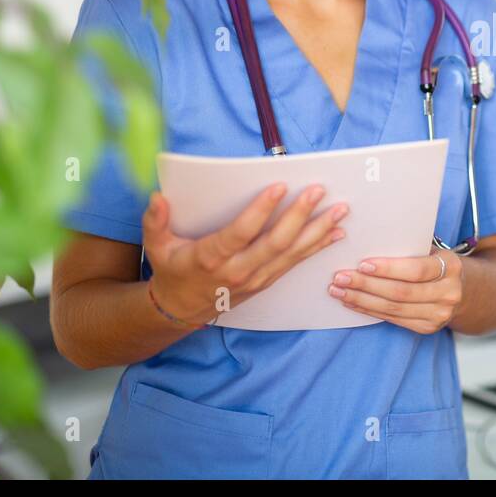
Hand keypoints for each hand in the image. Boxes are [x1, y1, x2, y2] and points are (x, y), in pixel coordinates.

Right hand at [143, 182, 348, 324]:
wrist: (182, 309)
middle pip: (275, 242)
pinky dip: (317, 247)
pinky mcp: (267, 281)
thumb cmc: (172, 270)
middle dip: (300, 216)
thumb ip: (155, 221)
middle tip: (318, 191)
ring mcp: (256, 278)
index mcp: (211, 257)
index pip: (241, 233)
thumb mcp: (156, 246)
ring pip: (292, 253)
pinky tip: (336, 233)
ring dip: (318, 230)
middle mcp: (238, 270)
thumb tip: (158, 197)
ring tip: (340, 210)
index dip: (261, 211)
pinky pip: (296, 262)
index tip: (280, 187)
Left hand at [328, 249, 463, 333]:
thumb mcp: (433, 250)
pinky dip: (369, 310)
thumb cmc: (438, 263)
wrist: (464, 290)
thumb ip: (410, 248)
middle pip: (401, 292)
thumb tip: (368, 241)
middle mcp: (448, 293)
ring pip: (393, 309)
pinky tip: (352, 302)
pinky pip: (393, 319)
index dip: (388, 268)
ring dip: (361, 300)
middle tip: (340, 278)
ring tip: (338, 291)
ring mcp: (439, 315)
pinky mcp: (427, 328)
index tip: (362, 264)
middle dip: (366, 285)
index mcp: (451, 267)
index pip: (416, 270)